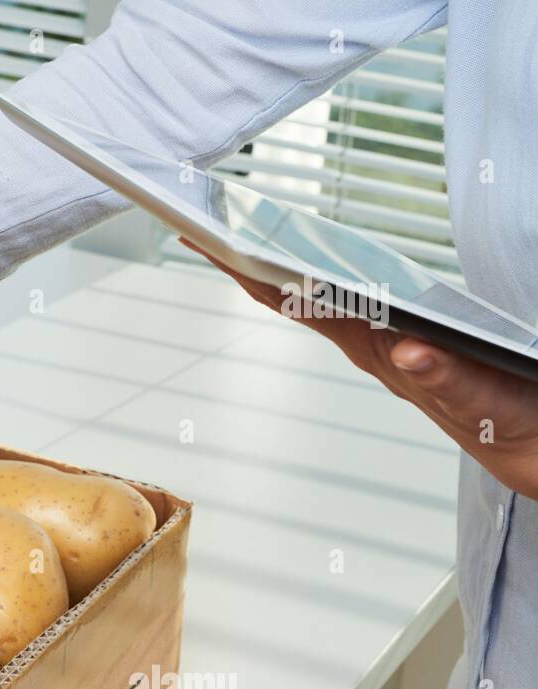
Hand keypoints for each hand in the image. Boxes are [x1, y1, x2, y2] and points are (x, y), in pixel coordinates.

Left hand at [181, 238, 537, 499]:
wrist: (529, 443)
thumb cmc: (504, 417)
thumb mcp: (481, 398)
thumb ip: (447, 376)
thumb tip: (408, 349)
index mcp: (377, 349)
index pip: (300, 303)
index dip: (252, 273)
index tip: (211, 245)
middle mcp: (369, 345)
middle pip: (292, 298)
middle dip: (246, 263)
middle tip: (201, 228)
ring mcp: (381, 345)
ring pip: (313, 303)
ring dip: (273, 271)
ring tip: (234, 241)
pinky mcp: (401, 346)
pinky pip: (342, 308)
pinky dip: (312, 285)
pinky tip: (293, 271)